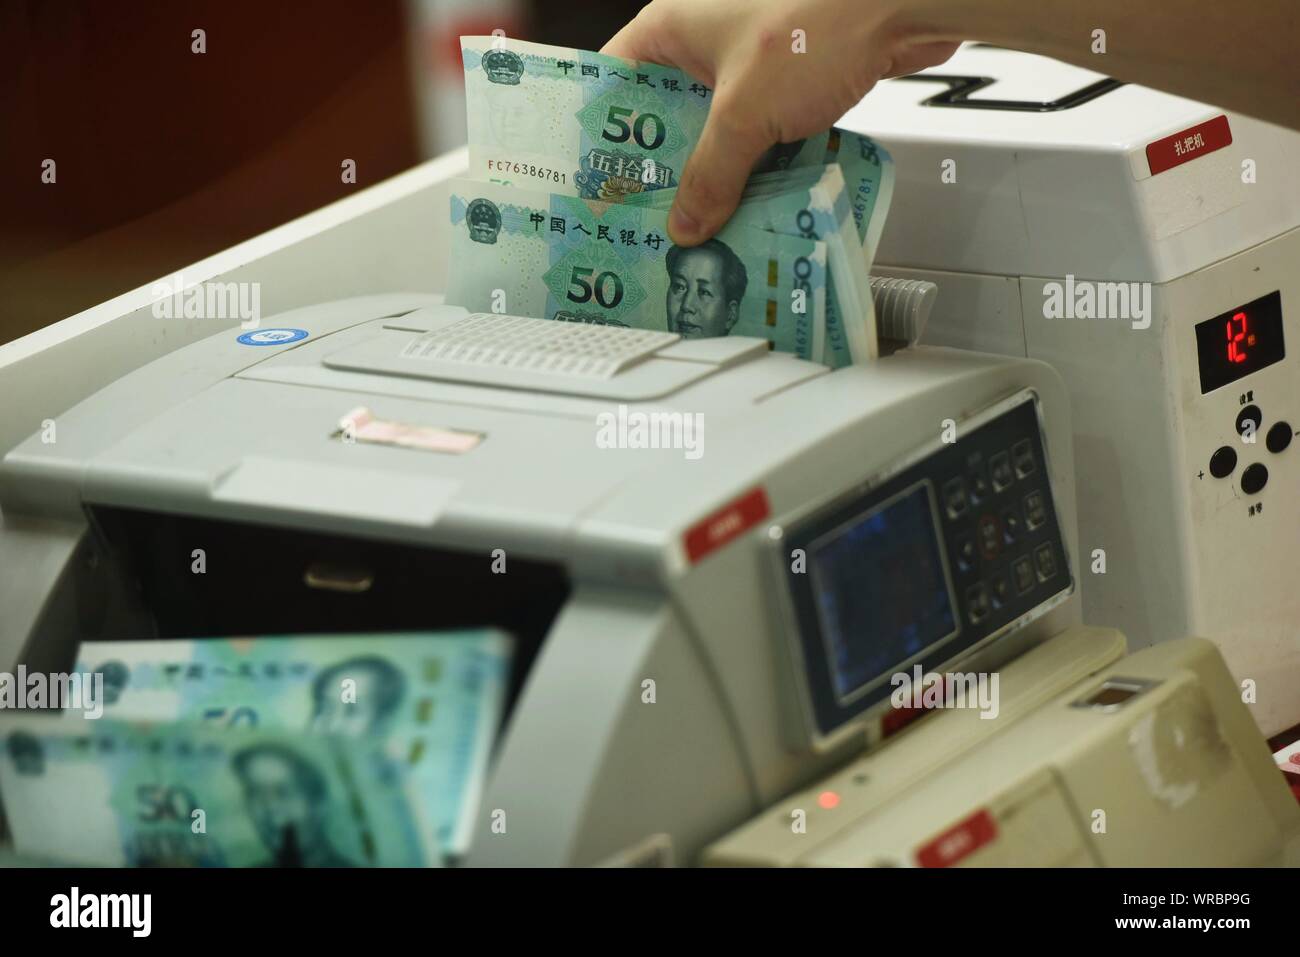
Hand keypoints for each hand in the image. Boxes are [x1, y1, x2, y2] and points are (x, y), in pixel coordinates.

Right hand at [603, 0, 957, 243]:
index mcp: (669, 29)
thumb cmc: (817, 24)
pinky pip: (757, 135)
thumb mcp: (745, 115)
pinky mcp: (787, 83)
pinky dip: (755, 169)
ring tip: (702, 230)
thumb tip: (685, 226)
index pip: (612, 87)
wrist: (903, 4)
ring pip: (714, 133)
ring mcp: (747, 62)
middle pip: (664, 120)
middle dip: (663, 174)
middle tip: (651, 225)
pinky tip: (753, 208)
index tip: (598, 190)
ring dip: (715, 179)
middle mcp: (702, 41)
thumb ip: (711, 176)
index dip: (603, 142)